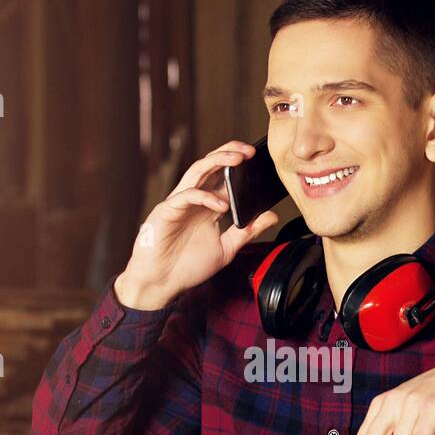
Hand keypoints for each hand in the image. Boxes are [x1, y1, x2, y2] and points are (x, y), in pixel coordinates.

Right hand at [115, 140, 279, 309]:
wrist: (162, 283)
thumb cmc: (188, 266)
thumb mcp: (226, 249)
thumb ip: (246, 232)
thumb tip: (271, 216)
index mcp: (208, 206)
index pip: (224, 177)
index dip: (240, 166)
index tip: (259, 161)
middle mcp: (194, 199)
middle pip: (211, 166)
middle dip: (229, 153)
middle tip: (249, 151)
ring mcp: (179, 202)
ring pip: (198, 170)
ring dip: (217, 161)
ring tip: (237, 160)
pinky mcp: (167, 210)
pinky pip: (186, 195)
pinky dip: (206, 196)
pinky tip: (222, 205)